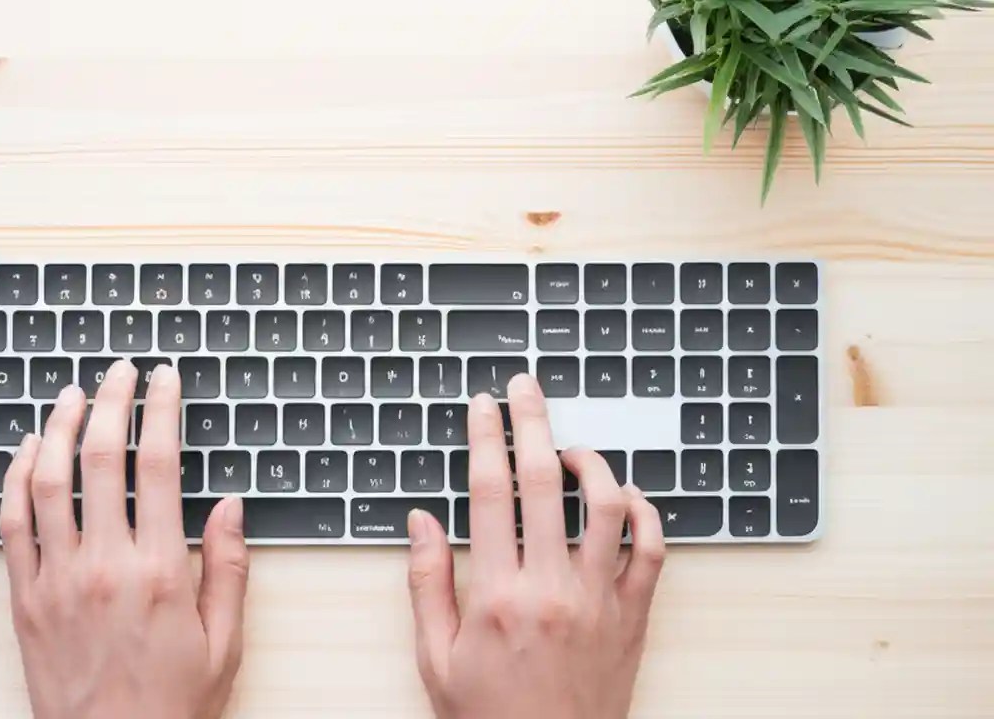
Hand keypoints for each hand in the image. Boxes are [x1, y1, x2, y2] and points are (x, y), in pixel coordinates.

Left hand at [0, 361, 248, 718]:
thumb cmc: (171, 706)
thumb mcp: (225, 643)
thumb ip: (228, 568)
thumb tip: (228, 505)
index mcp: (159, 572)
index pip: (159, 465)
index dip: (162, 410)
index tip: (165, 380)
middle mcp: (103, 565)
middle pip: (101, 459)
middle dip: (113, 401)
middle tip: (121, 370)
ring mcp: (55, 579)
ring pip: (48, 481)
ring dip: (60, 427)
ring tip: (73, 394)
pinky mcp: (23, 599)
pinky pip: (11, 523)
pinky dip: (15, 478)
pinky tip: (29, 451)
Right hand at [406, 374, 665, 718]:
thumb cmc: (488, 717)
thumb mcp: (435, 657)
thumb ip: (427, 583)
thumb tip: (421, 520)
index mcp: (497, 594)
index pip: (489, 492)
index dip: (485, 437)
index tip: (483, 405)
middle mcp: (551, 587)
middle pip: (545, 481)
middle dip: (533, 422)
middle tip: (527, 388)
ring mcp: (599, 599)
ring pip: (607, 505)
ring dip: (592, 463)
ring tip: (571, 447)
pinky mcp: (633, 616)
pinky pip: (652, 551)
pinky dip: (645, 513)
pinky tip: (626, 497)